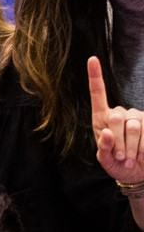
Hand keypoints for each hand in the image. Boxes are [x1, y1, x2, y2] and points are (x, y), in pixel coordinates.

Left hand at [88, 57, 143, 188]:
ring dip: (130, 147)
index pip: (98, 93)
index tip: (92, 59)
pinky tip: (141, 156)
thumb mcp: (105, 159)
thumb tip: (106, 132)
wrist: (137, 172)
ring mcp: (139, 116)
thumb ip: (103, 147)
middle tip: (119, 157)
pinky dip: (142, 148)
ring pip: (134, 126)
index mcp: (102, 117)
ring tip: (129, 159)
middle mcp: (121, 112)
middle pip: (116, 118)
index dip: (95, 76)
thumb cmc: (117, 163)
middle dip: (117, 140)